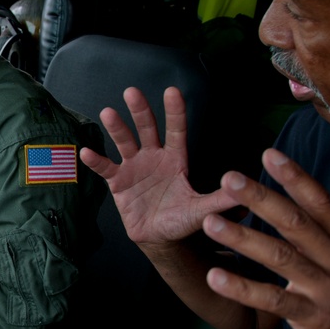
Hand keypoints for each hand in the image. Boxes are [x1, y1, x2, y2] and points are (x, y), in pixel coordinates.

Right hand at [79, 87, 235, 247]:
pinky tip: (87, 152)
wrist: (158, 238)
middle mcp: (154, 157)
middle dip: (140, 111)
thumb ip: (220, 199)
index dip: (175, 112)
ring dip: (117, 128)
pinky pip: (106, 168)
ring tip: (108, 113)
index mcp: (175, 159)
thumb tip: (242, 187)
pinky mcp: (118, 182)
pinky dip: (96, 161)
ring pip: (125, 142)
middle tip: (133, 92)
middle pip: (147, 129)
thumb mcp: (201, 210)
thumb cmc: (180, 220)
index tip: (172, 91)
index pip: (176, 131)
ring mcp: (134, 167)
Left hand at [201, 148, 329, 328]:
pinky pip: (275, 299)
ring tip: (211, 223)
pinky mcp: (318, 320)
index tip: (268, 154)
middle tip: (228, 178)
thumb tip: (289, 218)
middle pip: (295, 222)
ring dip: (243, 238)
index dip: (294, 177)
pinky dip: (243, 288)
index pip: (320, 203)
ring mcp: (328, 290)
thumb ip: (321, 246)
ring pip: (281, 256)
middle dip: (260, 198)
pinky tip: (216, 278)